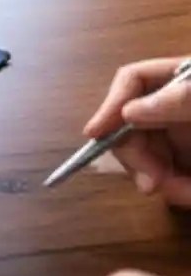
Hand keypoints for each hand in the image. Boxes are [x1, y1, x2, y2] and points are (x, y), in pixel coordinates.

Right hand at [85, 57, 190, 204]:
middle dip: (136, 156)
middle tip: (151, 184)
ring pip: (148, 157)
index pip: (133, 81)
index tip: (94, 134)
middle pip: (132, 125)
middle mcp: (176, 108)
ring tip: (182, 193)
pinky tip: (188, 194)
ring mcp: (184, 137)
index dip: (111, 105)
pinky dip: (177, 190)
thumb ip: (182, 100)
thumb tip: (129, 112)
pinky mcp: (189, 164)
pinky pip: (169, 178)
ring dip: (156, 179)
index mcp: (183, 81)